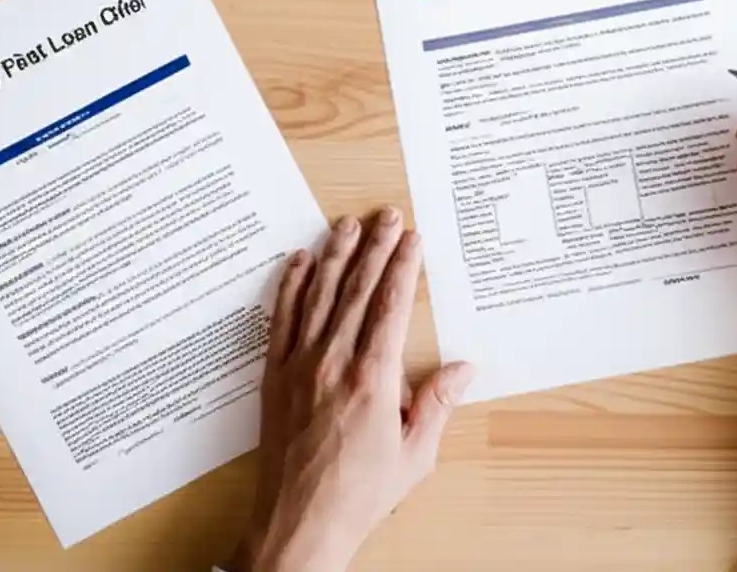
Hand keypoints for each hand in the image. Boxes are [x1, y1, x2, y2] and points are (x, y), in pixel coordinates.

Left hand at [225, 207, 474, 571]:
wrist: (298, 522)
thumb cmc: (359, 493)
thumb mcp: (415, 455)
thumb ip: (436, 404)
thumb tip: (462, 369)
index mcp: (372, 379)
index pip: (390, 306)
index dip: (402, 267)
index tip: (411, 239)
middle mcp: (333, 363)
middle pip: (356, 290)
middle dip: (374, 247)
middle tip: (386, 215)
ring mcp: (299, 366)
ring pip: (318, 296)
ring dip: (333, 256)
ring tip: (346, 224)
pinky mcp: (275, 376)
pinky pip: (281, 319)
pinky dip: (291, 287)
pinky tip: (300, 262)